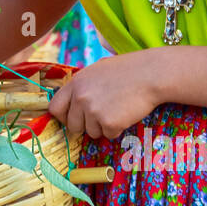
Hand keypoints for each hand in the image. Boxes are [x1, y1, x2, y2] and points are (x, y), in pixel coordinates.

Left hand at [47, 51, 162, 139]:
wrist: (151, 74)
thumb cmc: (127, 70)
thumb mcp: (97, 71)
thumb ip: (83, 87)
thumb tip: (74, 103)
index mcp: (75, 83)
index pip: (55, 108)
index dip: (64, 116)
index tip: (73, 118)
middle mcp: (80, 97)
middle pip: (73, 126)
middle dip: (85, 125)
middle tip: (102, 116)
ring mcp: (93, 111)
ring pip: (91, 132)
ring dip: (103, 126)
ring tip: (117, 109)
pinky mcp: (109, 123)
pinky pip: (109, 135)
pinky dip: (118, 129)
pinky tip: (126, 113)